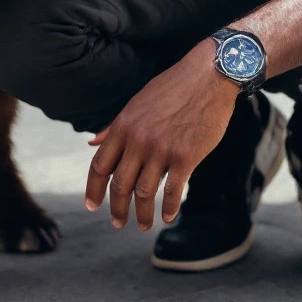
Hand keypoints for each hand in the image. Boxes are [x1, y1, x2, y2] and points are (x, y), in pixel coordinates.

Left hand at [85, 39, 237, 230]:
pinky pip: (173, 191)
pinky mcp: (186, 156)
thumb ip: (115, 126)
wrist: (208, 76)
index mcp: (124, 125)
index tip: (92, 206)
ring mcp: (162, 149)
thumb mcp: (137, 103)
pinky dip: (169, 208)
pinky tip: (168, 216)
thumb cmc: (173, 88)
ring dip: (142, 215)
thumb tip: (92, 143)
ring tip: (143, 225)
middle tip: (118, 223)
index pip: (100, 165)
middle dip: (117, 209)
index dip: (93, 189)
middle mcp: (138, 139)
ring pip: (144, 193)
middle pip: (120, 185)